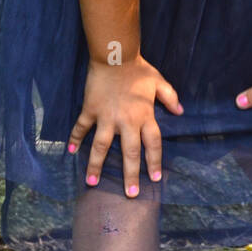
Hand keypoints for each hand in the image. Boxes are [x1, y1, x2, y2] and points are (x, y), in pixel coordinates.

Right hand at [68, 55, 183, 194]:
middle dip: (131, 175)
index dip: (154, 162)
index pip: (152, 145)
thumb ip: (170, 97)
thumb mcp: (159, 82)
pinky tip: (70, 152)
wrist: (115, 55)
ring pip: (101, 147)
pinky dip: (75, 139)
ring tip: (92, 184)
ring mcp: (106, 117)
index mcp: (144, 116)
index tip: (155, 179)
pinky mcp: (90, 110)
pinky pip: (81, 128)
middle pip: (129, 153)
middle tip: (130, 194)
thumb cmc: (138, 69)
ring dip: (96, 166)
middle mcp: (126, 121)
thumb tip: (180, 111)